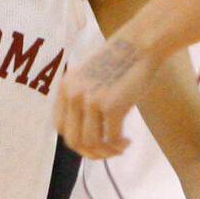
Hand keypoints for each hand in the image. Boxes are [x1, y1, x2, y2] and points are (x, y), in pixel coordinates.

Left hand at [55, 36, 160, 158]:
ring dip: (106, 153)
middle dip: (91, 153)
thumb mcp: (89, 79)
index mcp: (65, 89)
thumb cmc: (119, 62)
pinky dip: (119, 145)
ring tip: (120, 148)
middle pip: (74, 140)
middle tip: (107, 153)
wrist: (138, 45)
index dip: (76, 142)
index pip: (60, 128)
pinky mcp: (112, 106)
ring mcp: (91, 101)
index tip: (93, 144)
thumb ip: (82, 101)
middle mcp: (74, 96)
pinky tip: (127, 141)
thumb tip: (87, 135)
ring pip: (92, 144)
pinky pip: (112, 138)